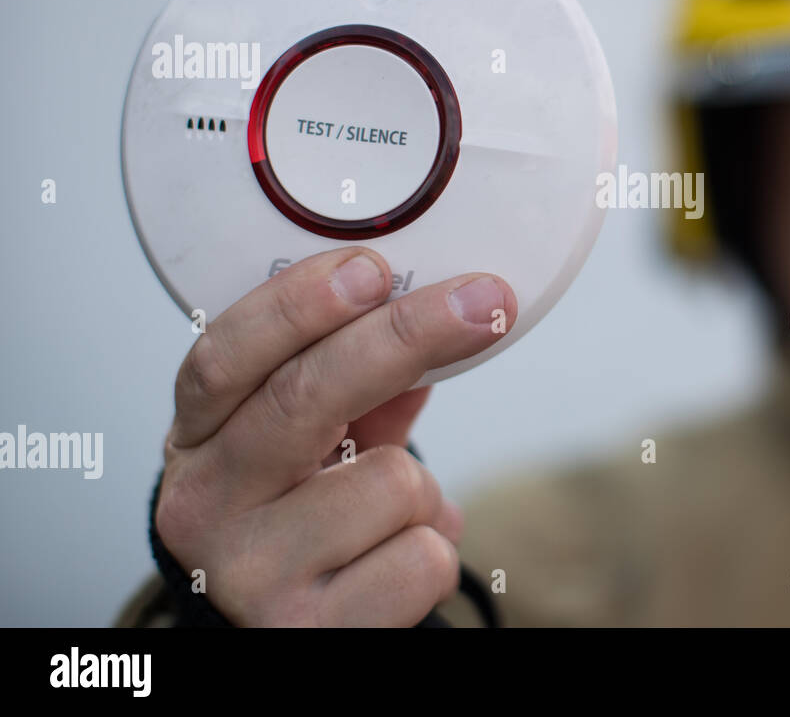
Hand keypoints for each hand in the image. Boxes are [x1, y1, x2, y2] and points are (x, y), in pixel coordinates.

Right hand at [153, 247, 515, 625]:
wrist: (294, 629)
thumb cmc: (307, 515)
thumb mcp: (315, 441)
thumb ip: (360, 378)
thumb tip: (445, 307)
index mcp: (197, 439)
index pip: (224, 358)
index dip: (296, 305)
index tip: (371, 267)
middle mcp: (204, 504)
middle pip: (303, 396)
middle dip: (405, 335)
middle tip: (484, 299)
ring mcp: (249, 573)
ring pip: (391, 481)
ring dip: (420, 493)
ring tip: (387, 520)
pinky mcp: (307, 631)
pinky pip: (422, 556)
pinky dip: (432, 549)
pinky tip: (393, 563)